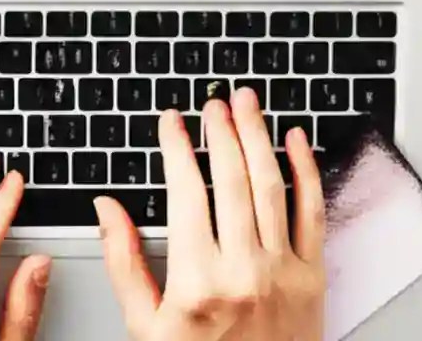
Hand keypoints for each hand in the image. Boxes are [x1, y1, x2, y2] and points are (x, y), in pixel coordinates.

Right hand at [95, 89, 326, 340]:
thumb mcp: (145, 325)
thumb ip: (123, 262)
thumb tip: (107, 209)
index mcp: (197, 280)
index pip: (186, 192)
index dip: (176, 148)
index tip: (171, 122)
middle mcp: (243, 270)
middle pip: (232, 179)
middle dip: (221, 131)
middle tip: (212, 103)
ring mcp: (283, 271)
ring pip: (272, 186)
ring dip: (260, 136)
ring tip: (248, 103)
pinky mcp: (314, 278)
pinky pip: (314, 213)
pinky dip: (307, 171)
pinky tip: (297, 142)